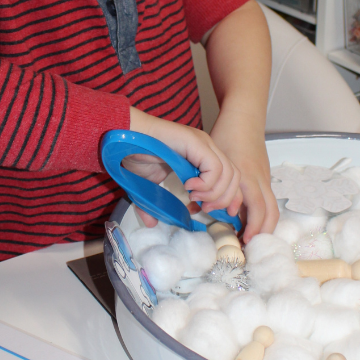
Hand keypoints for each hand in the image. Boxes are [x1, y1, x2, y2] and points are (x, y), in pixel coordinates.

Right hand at [126, 107, 241, 226]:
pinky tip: (188, 186)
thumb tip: (150, 223)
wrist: (124, 136)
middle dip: (224, 199)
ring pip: (229, 174)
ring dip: (213, 193)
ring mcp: (203, 143)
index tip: (212, 211)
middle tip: (204, 208)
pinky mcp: (196, 142)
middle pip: (235, 177)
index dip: (227, 198)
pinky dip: (206, 183)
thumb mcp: (149, 185)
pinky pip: (215, 168)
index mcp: (203, 156)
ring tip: (193, 197)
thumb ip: (153, 204)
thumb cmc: (135, 154)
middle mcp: (207, 148)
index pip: (231, 178)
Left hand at [209, 110, 278, 242]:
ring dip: (262, 223)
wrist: (244, 116)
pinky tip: (245, 217)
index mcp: (248, 177)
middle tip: (249, 245)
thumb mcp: (212, 159)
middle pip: (270, 212)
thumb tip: (195, 207)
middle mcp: (260, 179)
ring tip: (248, 235)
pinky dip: (259, 211)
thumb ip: (205, 185)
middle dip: (262, 231)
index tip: (243, 241)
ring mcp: (265, 176)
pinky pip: (266, 198)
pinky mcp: (264, 174)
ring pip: (271, 206)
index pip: (257, 209)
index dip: (252, 227)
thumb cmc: (227, 134)